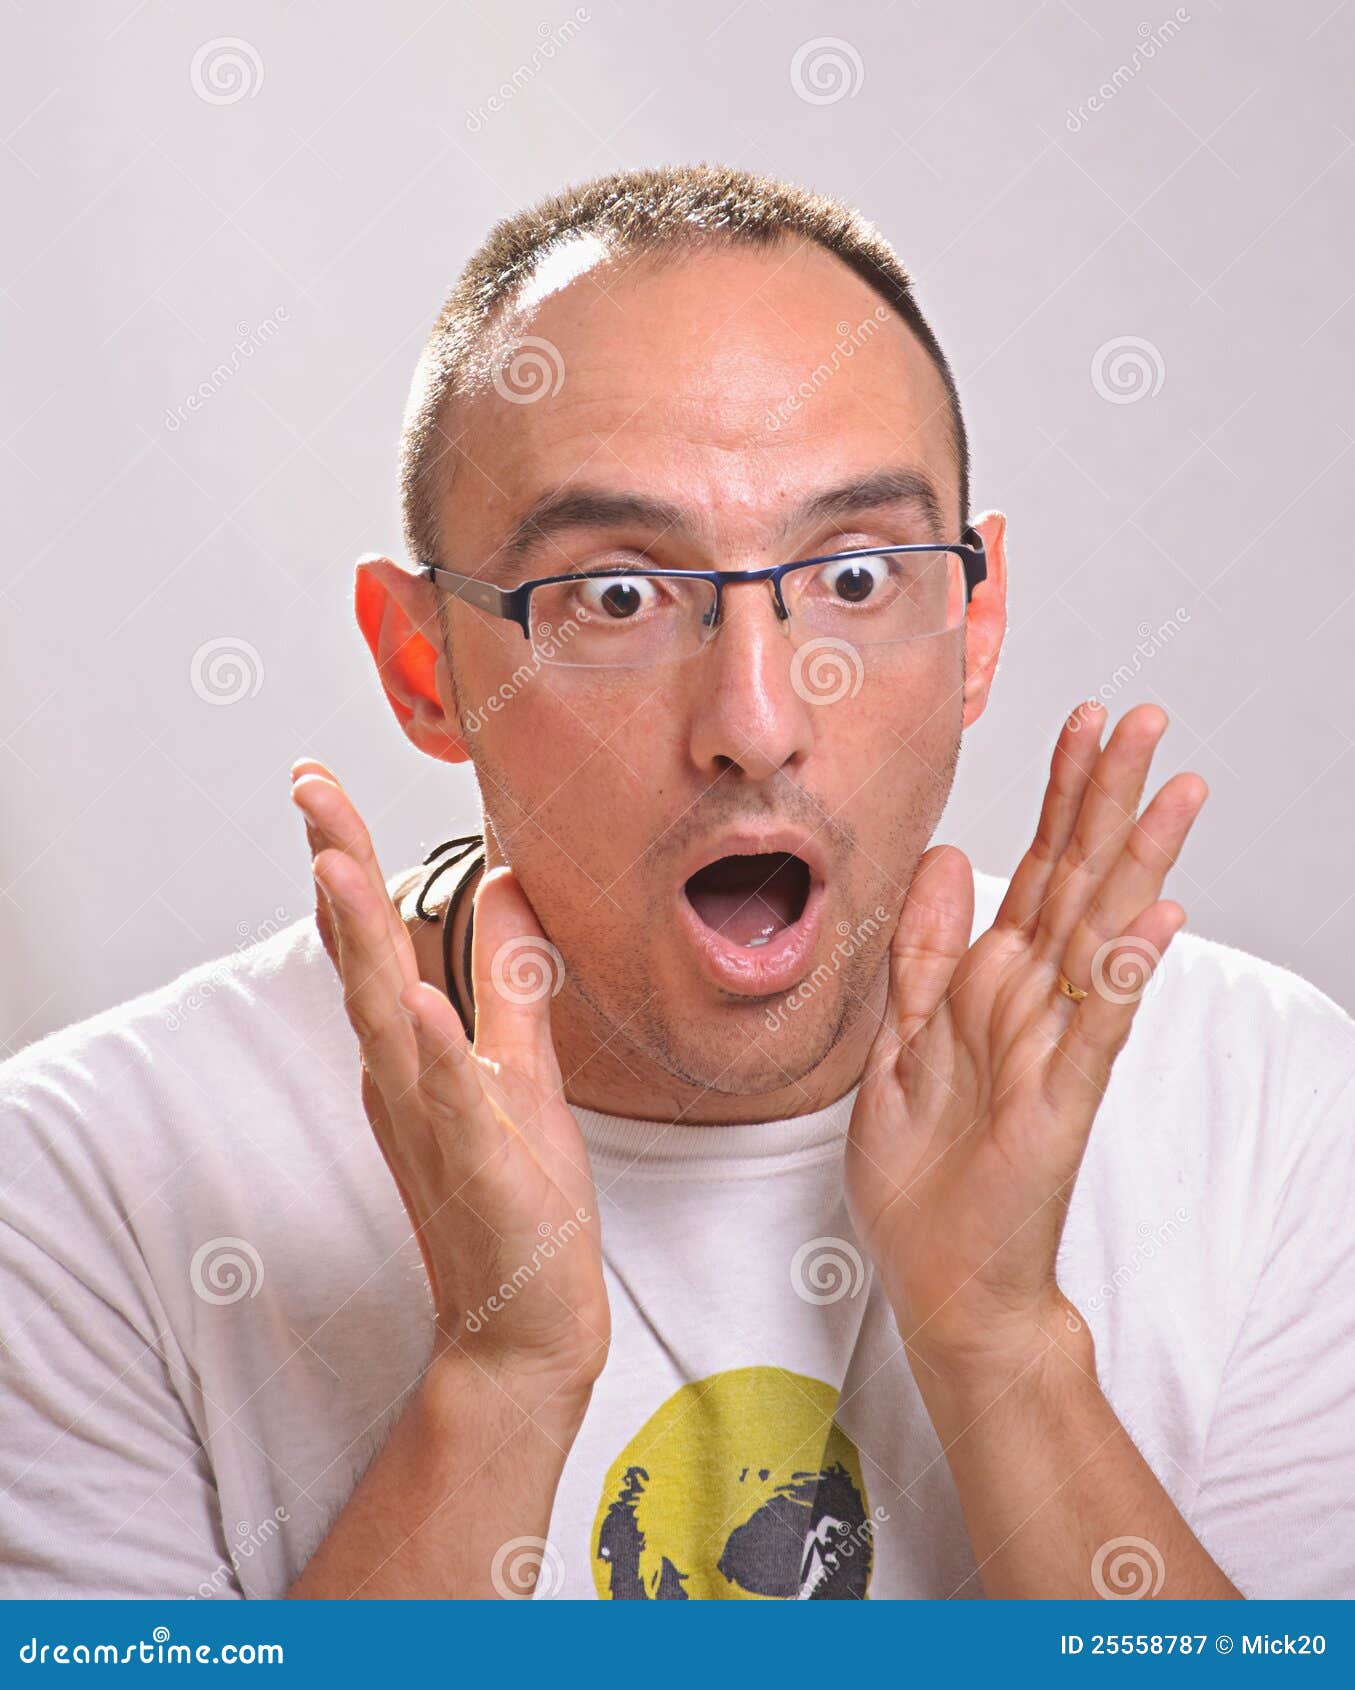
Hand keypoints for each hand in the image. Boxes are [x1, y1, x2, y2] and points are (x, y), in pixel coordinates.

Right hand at [290, 762, 609, 1400]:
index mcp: (410, 1049)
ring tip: (333, 868)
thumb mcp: (519, 1064)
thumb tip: (508, 887)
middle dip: (335, 870)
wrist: (525, 1320)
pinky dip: (432, 1055)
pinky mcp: (478, 1168)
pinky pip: (450, 1104)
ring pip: (387, 1020)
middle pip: (361, 959)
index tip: (317, 785)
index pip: (370, 940)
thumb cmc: (517, 1192)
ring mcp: (433, 1122)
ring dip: (360, 944)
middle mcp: (404, 1078)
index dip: (344, 861)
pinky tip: (419, 1007)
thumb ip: (510, 979)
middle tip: (308, 790)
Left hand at [845, 702, 1206, 1381]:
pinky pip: (1095, 1027)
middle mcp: (1028, 1003)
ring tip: (1177, 788)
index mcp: (987, 985)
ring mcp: (1051, 1048)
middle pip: (1077, 880)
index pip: (1036, 868)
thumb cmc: (924, 1174)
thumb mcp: (900, 1041)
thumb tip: (949, 858)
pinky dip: (1125, 972)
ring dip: (1136, 860)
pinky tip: (1158, 917)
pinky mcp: (1057, 1103)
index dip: (1059, 795)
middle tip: (1146, 719)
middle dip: (1107, 798)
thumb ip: (924, 951)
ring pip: (1099, 935)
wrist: (942, 1278)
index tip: (1082, 724)